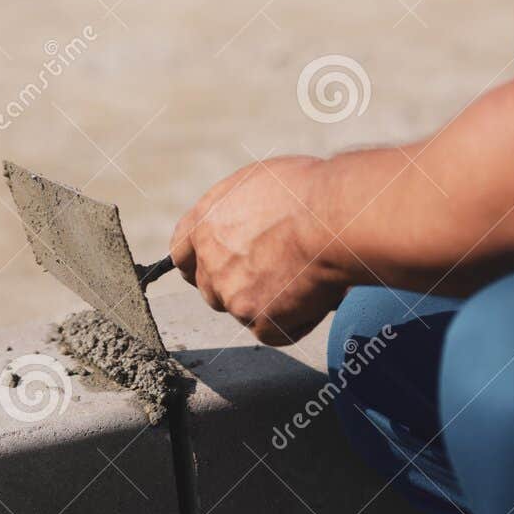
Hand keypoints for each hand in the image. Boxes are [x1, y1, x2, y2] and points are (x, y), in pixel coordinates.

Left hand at [170, 156, 347, 344]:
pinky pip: (273, 331)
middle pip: (211, 288)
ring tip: (303, 276)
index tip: (213, 264)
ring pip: (243, 311)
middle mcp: (211, 261)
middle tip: (272, 273)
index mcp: (204, 224)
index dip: (199, 261)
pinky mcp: (259, 320)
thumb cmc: (305, 192)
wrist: (331, 218)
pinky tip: (313, 298)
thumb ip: (237, 210)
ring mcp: (232, 295)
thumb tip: (246, 221)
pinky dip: (293, 321)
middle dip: (235, 285)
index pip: (182, 254)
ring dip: (267, 302)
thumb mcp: (256, 182)